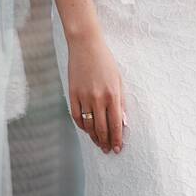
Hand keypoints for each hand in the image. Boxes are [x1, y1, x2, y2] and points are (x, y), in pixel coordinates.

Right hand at [67, 30, 126, 153]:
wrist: (85, 45)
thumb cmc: (105, 61)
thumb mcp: (118, 80)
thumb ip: (121, 102)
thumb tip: (123, 122)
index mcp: (113, 94)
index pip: (116, 124)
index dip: (117, 139)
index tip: (117, 149)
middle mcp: (98, 98)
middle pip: (102, 128)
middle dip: (105, 142)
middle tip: (106, 150)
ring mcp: (84, 97)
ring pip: (89, 125)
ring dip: (94, 137)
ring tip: (98, 144)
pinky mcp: (72, 94)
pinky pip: (76, 116)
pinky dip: (81, 126)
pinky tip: (86, 130)